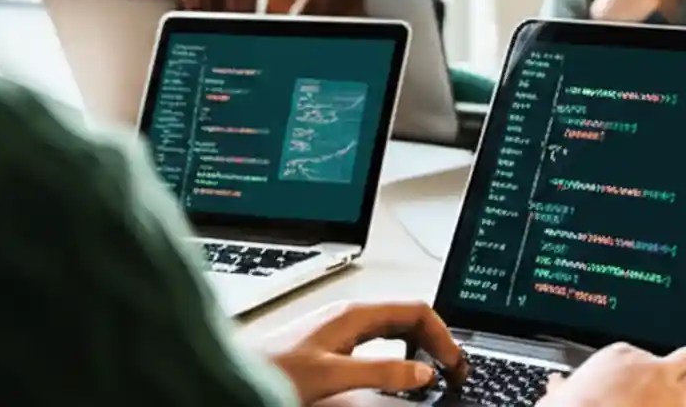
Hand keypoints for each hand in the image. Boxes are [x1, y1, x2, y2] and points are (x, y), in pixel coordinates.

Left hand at [269, 301, 462, 403]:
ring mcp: (342, 328)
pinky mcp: (334, 344)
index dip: (443, 335)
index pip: (417, 311)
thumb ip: (381, 372)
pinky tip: (400, 370)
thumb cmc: (272, 368)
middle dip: (437, 340)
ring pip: (395, 329)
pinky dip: (401, 353)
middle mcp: (351, 316)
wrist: (231, 371)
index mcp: (355, 314)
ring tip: (434, 369)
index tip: (453, 363)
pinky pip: (380, 340)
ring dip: (421, 346)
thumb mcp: (335, 374)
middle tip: (452, 370)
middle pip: (409, 318)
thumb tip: (422, 372)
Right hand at [538, 343, 685, 406]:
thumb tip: (556, 384)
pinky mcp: (685, 406)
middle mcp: (650, 367)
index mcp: (620, 355)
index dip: (648, 373)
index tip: (645, 387)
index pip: (644, 355)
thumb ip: (563, 387)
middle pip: (684, 356)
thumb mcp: (559, 395)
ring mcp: (672, 388)